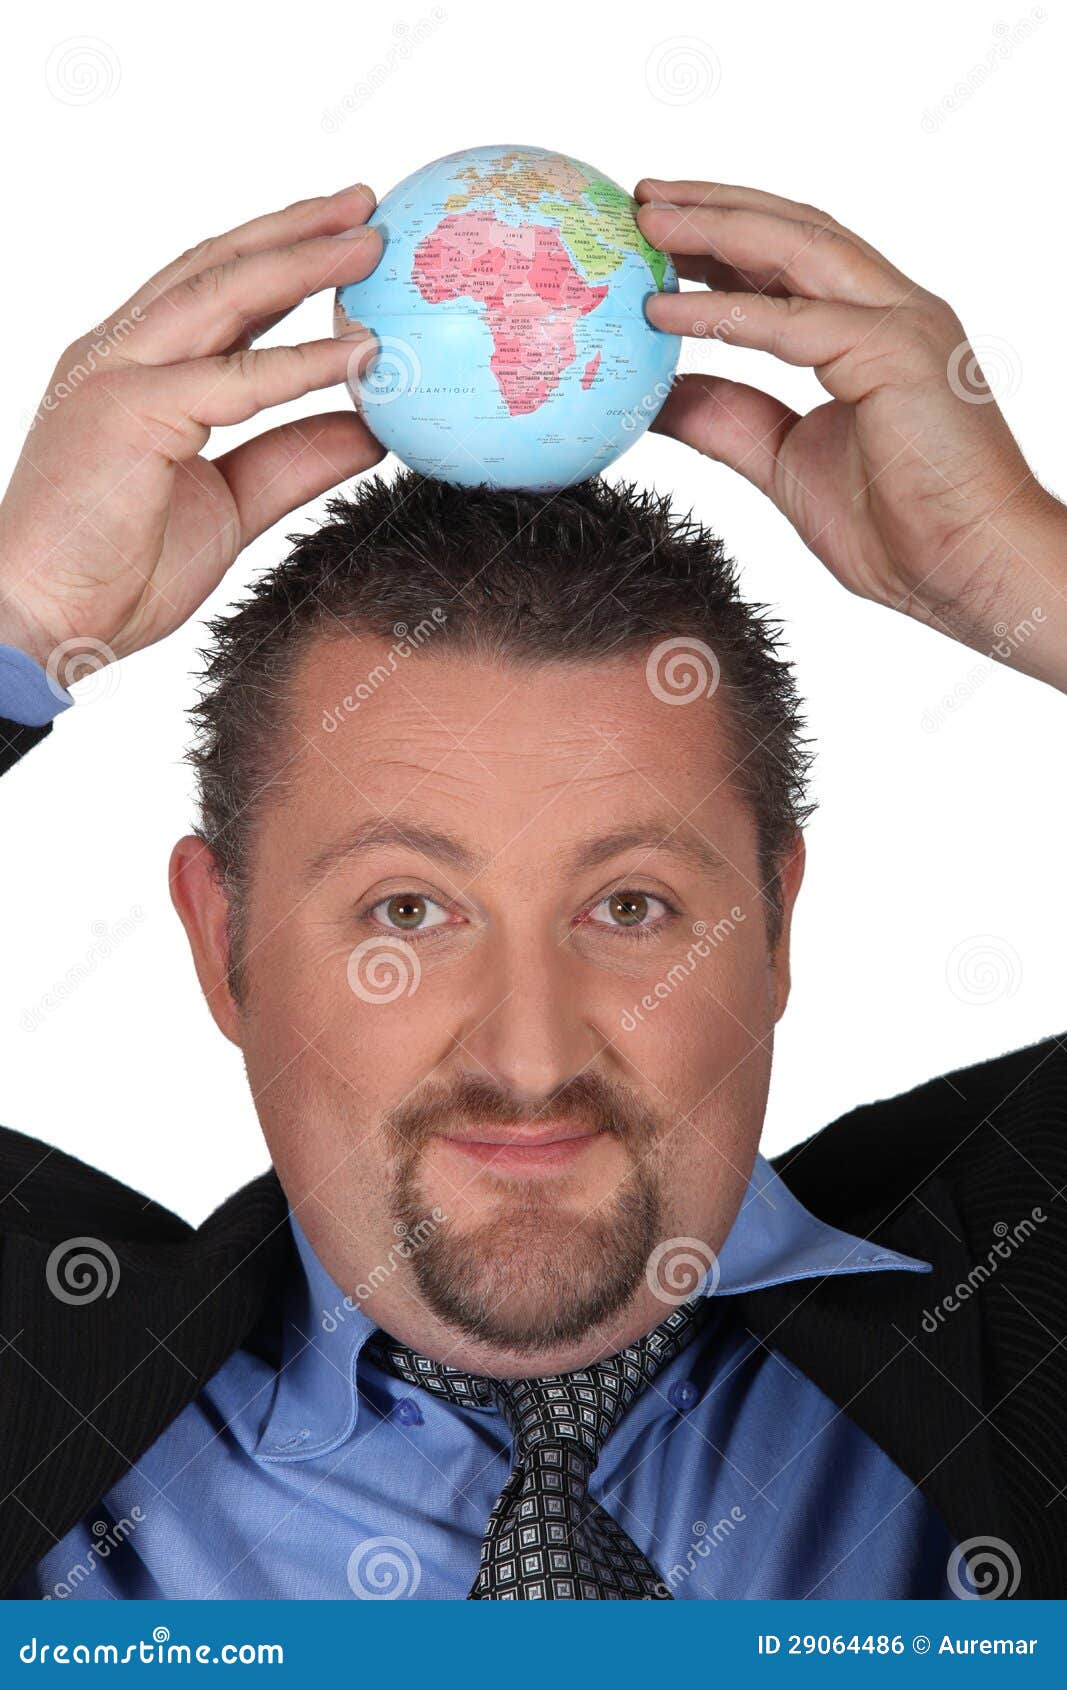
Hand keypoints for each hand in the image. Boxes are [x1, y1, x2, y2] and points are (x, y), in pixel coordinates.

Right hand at [0, 184, 383, 676]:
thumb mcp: (230, 506)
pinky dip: (303, 362)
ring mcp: (119, 374)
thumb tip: (370, 431)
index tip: (342, 237)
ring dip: (302, 263)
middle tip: (366, 206)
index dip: (277, 257)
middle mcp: (119, 355)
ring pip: (224, 295)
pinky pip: (237, 379)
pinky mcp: (133, 411)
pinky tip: (359, 352)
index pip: (210, 292)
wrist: (44, 619)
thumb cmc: (117, 569)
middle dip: (295, 231)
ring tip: (369, 244)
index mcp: (132, 369)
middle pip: (217, 268)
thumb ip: (293, 462)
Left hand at [636, 178, 1066, 690]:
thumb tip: (655, 399)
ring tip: (647, 219)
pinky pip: (792, 322)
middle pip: (792, 231)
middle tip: (640, 198)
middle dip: (713, 208)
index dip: (723, 236)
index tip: (656, 230)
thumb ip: (726, 421)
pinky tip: (663, 309)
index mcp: (873, 329)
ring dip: (716, 227)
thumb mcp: (783, 462)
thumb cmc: (900, 529)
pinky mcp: (895, 355)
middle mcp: (891, 310)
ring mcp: (899, 324)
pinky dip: (724, 312)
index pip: (791, 258)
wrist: (971, 570)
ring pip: (797, 248)